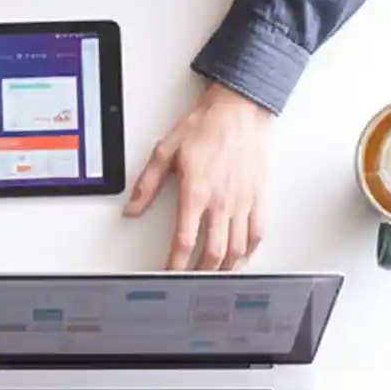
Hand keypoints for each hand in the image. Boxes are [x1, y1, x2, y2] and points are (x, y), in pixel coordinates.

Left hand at [124, 83, 272, 269]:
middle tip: (191, 280)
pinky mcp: (258, 197)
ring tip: (213, 275)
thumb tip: (132, 209)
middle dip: (200, 273)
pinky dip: (248, 252)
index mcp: (196, 192)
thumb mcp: (164, 152)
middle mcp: (221, 201)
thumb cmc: (205, 127)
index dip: (176, 264)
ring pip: (237, 249)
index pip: (185, 240)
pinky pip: (257, 233)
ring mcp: (243, 201)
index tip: (169, 274)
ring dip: (224, 268)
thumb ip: (146, 185)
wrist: (238, 109)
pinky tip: (240, 258)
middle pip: (213, 252)